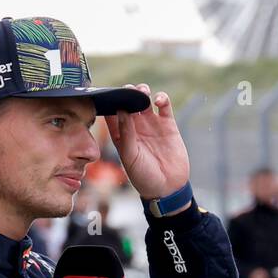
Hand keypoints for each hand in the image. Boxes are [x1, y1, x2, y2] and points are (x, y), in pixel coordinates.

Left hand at [105, 86, 189, 201]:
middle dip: (127, 94)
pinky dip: (162, 98)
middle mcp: (135, 128)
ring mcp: (151, 125)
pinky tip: (158, 100)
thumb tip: (121, 110)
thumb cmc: (143, 177)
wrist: (167, 188)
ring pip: (145, 101)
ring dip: (142, 92)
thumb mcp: (130, 156)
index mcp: (121, 136)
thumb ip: (126, 133)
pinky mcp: (168, 125)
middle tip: (128, 90)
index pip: (112, 114)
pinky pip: (164, 106)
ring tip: (142, 92)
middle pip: (128, 104)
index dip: (110, 103)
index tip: (109, 94)